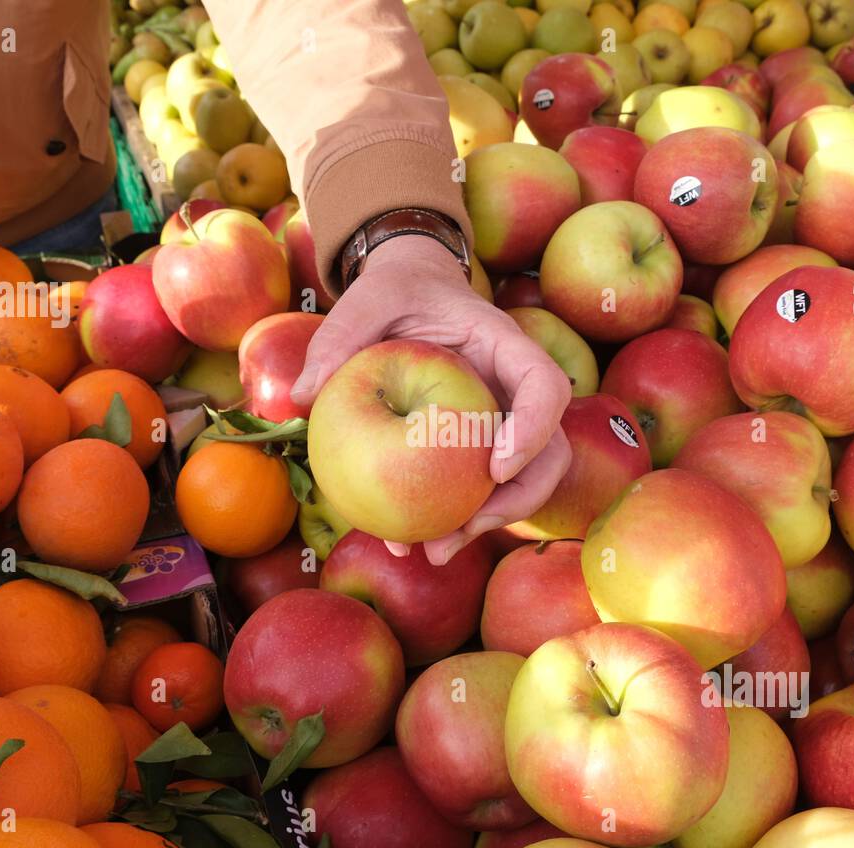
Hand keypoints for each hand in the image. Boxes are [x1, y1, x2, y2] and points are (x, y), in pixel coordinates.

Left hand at [290, 233, 571, 565]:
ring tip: (435, 551)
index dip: (534, 431)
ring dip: (487, 523)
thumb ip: (340, 336)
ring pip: (522, 482)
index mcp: (504, 346)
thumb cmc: (397, 291)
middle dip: (517, 498)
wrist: (411, 293)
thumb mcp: (368, 298)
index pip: (545, 388)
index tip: (496, 468)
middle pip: (549, 452)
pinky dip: (450, 521)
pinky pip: (476, 490)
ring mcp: (504, 422)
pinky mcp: (478, 447)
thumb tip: (304, 393)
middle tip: (468, 526)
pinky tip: (405, 547)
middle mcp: (514, 390)